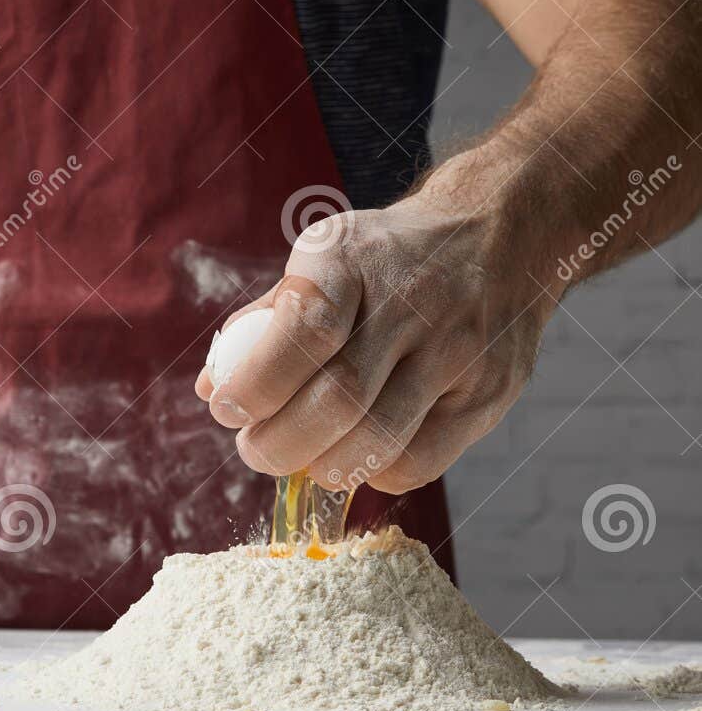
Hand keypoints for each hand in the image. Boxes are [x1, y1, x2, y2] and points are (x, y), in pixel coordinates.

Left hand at [196, 191, 557, 492]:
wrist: (499, 236)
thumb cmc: (387, 261)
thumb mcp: (325, 261)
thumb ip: (266, 323)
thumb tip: (212, 388)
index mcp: (353, 257)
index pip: (304, 330)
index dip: (256, 383)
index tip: (228, 408)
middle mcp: (412, 300)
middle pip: (339, 398)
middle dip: (280, 443)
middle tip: (257, 450)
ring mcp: (458, 349)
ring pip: (379, 439)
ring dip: (323, 467)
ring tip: (302, 460)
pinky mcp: (489, 393)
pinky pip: (421, 461)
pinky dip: (374, 474)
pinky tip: (357, 457)